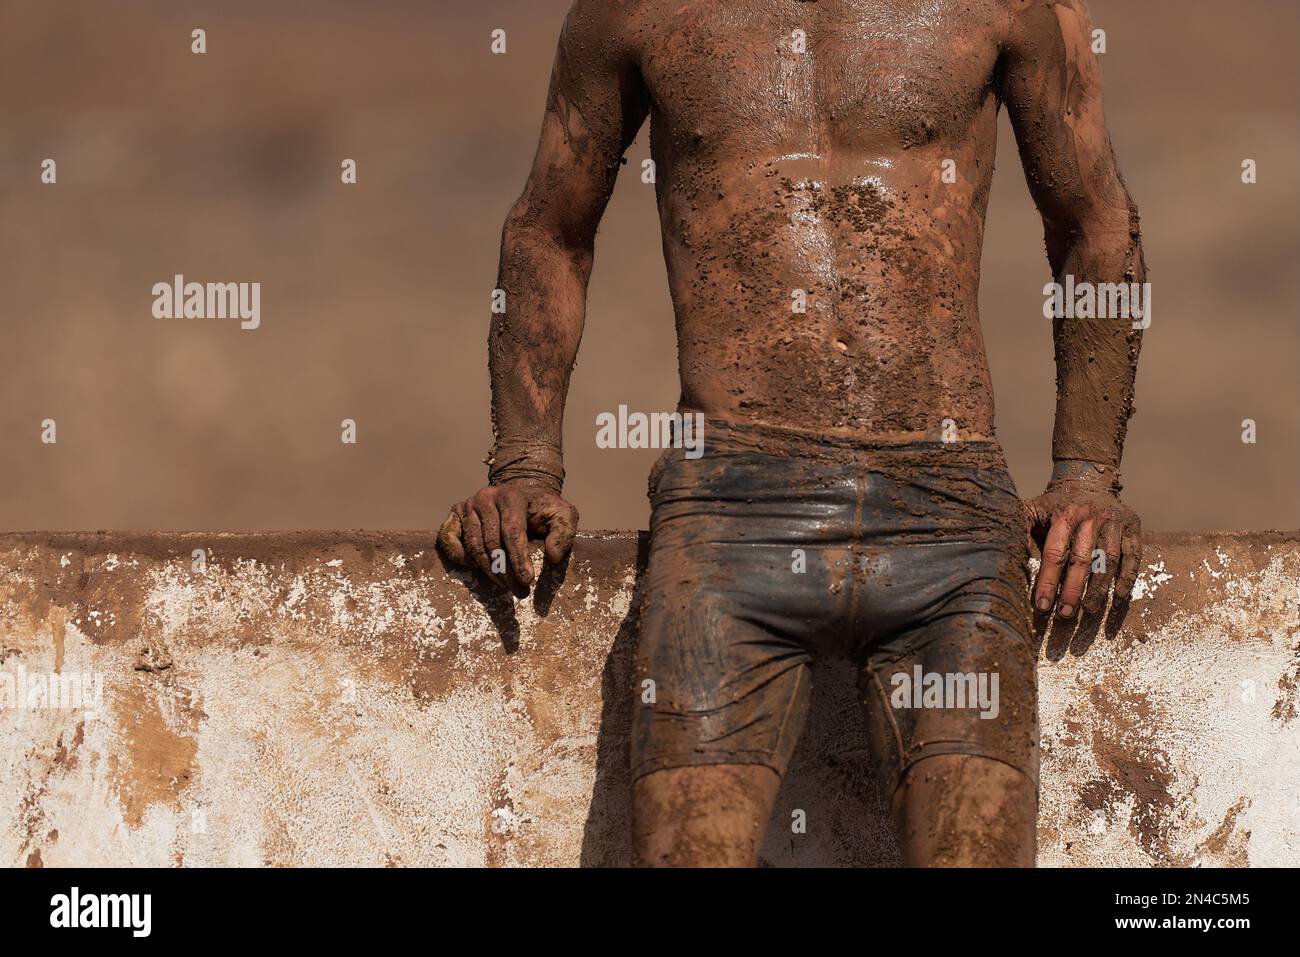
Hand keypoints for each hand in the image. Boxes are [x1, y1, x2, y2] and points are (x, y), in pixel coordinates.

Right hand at [437, 480, 578, 593]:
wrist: (522, 492)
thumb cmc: (542, 509)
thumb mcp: (563, 514)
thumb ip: (564, 533)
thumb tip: (552, 556)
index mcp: (512, 496)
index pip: (512, 532)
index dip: (518, 559)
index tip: (527, 580)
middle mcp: (485, 498)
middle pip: (491, 543)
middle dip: (505, 571)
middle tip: (518, 590)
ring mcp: (468, 505)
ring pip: (473, 546)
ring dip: (488, 571)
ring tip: (505, 586)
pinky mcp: (456, 513)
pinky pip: (449, 539)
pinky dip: (460, 557)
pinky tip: (477, 568)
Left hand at [1023, 476, 1141, 619]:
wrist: (1087, 480)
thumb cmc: (1055, 506)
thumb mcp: (1032, 509)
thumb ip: (1018, 529)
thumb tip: (999, 553)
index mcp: (1064, 514)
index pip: (1055, 553)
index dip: (1048, 581)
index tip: (1042, 606)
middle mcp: (1091, 516)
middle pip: (1083, 559)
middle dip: (1073, 590)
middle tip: (1066, 614)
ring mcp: (1114, 521)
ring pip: (1108, 560)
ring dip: (1099, 588)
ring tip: (1089, 610)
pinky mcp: (1132, 526)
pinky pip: (1133, 555)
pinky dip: (1127, 577)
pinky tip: (1118, 596)